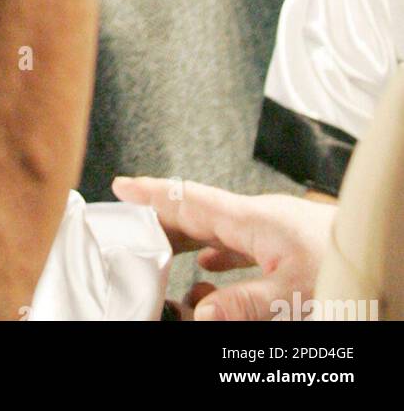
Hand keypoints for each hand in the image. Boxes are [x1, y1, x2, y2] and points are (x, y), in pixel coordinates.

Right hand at [113, 176, 335, 320]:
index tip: (122, 185)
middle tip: (131, 233)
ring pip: (221, 236)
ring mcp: (279, 234)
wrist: (391, 259)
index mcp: (258, 220)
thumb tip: (198, 312)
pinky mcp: (292, 250)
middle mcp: (264, 221)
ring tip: (164, 264)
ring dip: (191, 249)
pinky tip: (210, 279)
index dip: (153, 194)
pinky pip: (243, 252)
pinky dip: (218, 264)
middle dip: (165, 224)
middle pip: (201, 217)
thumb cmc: (350, 272)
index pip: (192, 200)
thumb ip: (242, 304)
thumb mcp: (293, 297)